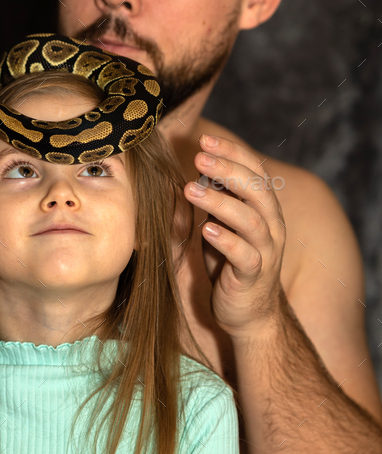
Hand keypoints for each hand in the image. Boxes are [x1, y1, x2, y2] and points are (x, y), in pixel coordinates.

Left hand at [184, 134, 285, 336]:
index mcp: (262, 208)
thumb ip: (210, 199)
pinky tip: (206, 230)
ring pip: (250, 220)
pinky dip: (226, 241)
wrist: (249, 313)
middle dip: (228, 170)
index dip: (232, 153)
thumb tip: (183, 169)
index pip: (253, 171)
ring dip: (220, 202)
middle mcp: (270, 225)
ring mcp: (265, 251)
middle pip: (256, 190)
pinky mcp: (254, 276)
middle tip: (199, 158)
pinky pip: (245, 256)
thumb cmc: (230, 263)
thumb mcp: (219, 224)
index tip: (205, 140)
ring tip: (190, 190)